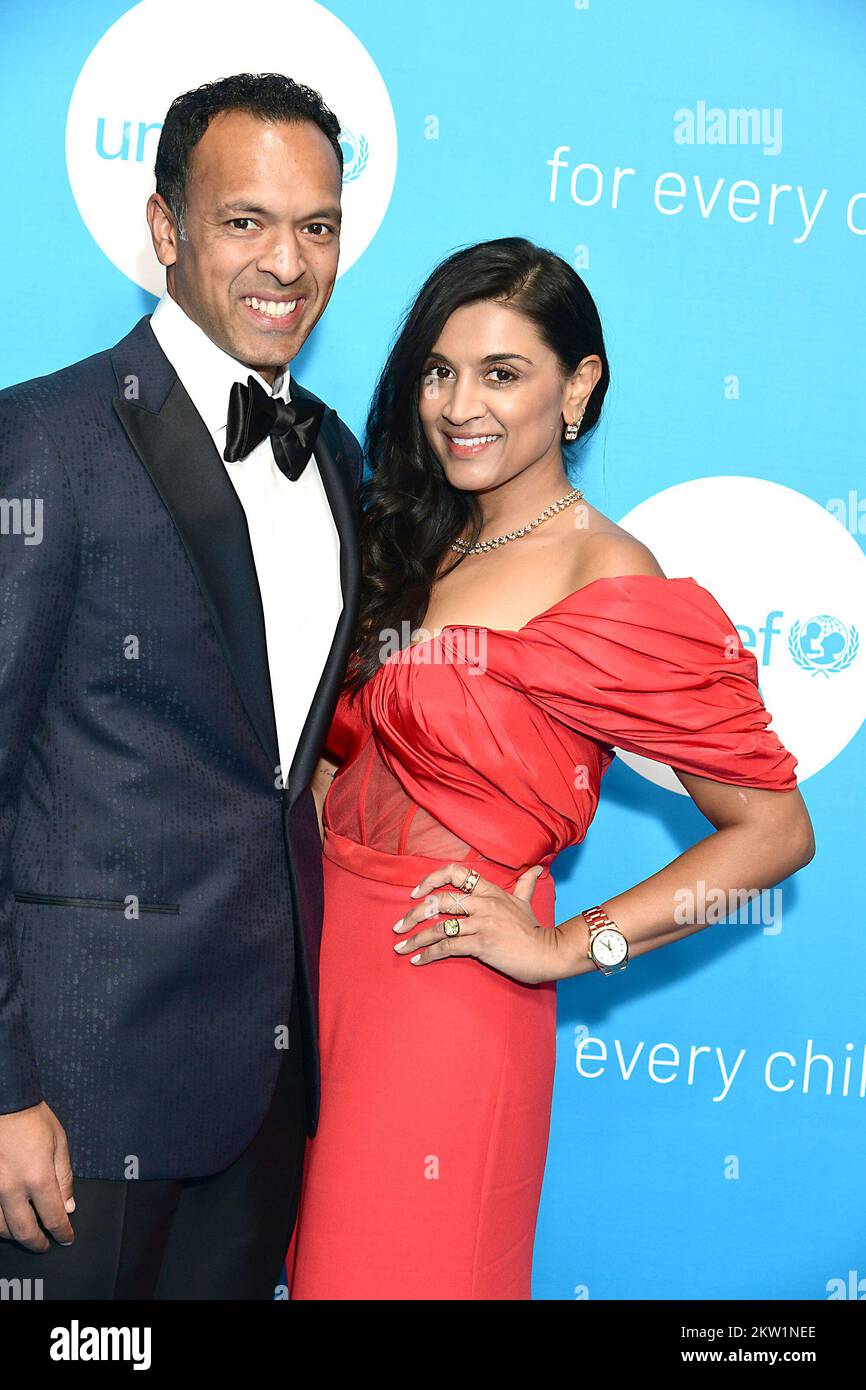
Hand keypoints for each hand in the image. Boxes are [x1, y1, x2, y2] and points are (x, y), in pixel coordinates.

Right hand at [0, 1102, 74, 1250]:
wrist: (3, 1101)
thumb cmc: (30, 1117)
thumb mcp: (58, 1143)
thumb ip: (64, 1178)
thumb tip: (68, 1205)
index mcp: (37, 1177)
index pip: (53, 1217)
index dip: (62, 1232)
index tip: (66, 1237)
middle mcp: (11, 1188)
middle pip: (24, 1232)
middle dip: (38, 1243)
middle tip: (45, 1244)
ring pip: (0, 1228)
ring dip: (15, 1235)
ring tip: (26, 1233)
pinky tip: (6, 1219)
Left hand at [392, 861, 566, 984]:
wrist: (548, 952)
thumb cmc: (534, 929)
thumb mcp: (526, 902)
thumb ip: (525, 884)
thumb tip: (536, 868)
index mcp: (489, 890)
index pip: (454, 872)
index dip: (431, 879)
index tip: (416, 893)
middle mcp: (483, 903)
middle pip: (439, 902)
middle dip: (413, 915)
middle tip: (398, 927)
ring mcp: (482, 923)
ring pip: (439, 927)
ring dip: (415, 938)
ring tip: (400, 947)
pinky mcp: (482, 943)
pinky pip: (448, 947)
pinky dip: (429, 954)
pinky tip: (417, 960)